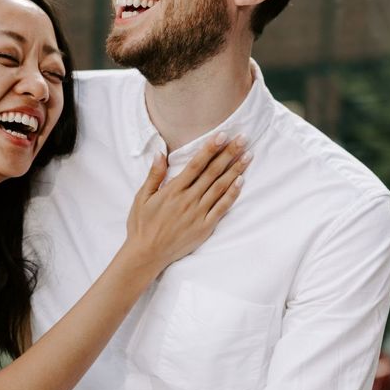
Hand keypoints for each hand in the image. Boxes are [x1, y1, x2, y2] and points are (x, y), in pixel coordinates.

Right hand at [122, 134, 249, 278]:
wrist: (147, 254)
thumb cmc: (142, 225)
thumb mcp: (142, 198)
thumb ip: (154, 175)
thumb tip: (160, 153)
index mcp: (173, 190)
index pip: (196, 164)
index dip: (210, 148)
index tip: (222, 134)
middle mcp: (188, 199)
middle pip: (212, 172)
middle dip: (229, 153)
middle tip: (243, 138)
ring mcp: (198, 213)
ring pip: (220, 187)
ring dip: (235, 170)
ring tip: (248, 155)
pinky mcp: (204, 227)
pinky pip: (222, 208)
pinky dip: (232, 194)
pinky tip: (241, 181)